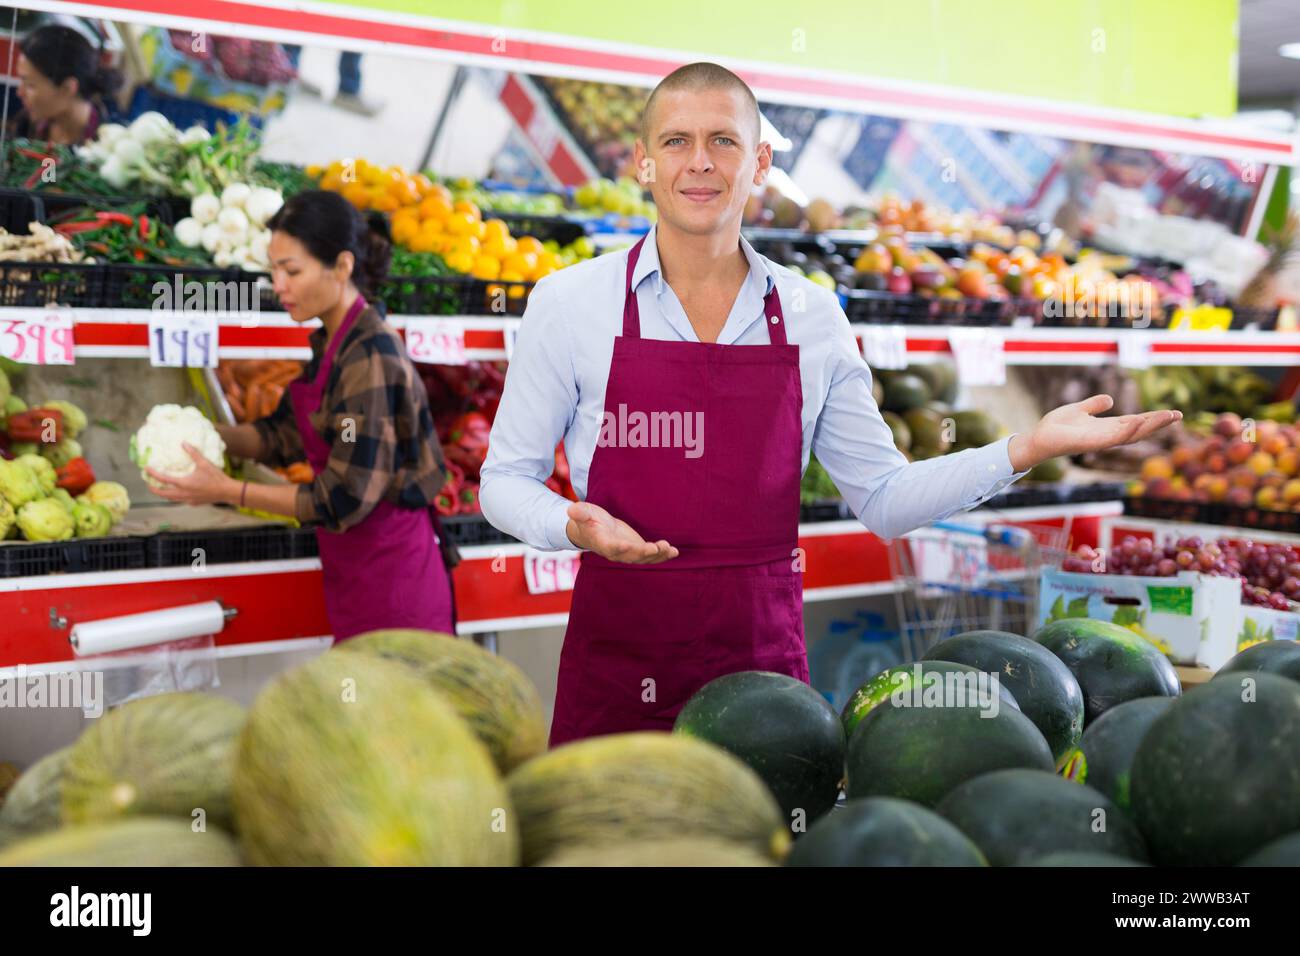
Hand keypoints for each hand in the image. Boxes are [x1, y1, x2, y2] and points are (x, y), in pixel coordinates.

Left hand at [145, 444, 238, 505]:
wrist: (226, 491)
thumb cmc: (216, 477)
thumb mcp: (204, 463)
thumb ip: (193, 453)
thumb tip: (184, 443)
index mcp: (184, 483)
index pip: (163, 479)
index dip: (153, 474)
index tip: (146, 469)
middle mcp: (183, 493)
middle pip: (163, 493)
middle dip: (154, 489)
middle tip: (148, 484)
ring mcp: (188, 499)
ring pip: (171, 499)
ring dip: (164, 494)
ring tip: (160, 489)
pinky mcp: (194, 502)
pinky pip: (180, 500)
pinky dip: (175, 497)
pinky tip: (178, 492)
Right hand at [566, 501, 678, 563]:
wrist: (593, 529)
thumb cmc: (587, 519)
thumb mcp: (583, 512)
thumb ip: (580, 512)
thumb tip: (571, 509)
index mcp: (602, 542)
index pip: (611, 548)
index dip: (620, 548)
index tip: (628, 545)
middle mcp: (616, 551)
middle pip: (631, 556)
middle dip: (644, 553)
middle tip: (656, 547)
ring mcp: (628, 552)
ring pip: (643, 558)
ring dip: (657, 555)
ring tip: (669, 549)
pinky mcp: (637, 550)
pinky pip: (650, 555)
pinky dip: (663, 555)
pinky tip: (674, 551)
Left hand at [1011, 394, 1181, 470]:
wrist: (1038, 439)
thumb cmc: (1056, 427)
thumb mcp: (1079, 410)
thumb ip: (1094, 405)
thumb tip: (1110, 399)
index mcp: (1106, 427)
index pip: (1135, 422)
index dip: (1153, 419)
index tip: (1172, 413)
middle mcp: (1107, 435)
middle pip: (1138, 429)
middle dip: (1158, 423)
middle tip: (1178, 415)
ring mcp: (1100, 441)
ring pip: (1131, 435)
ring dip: (1149, 426)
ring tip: (1167, 417)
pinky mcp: (1090, 444)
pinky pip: (1112, 438)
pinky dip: (1126, 431)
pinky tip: (1138, 422)